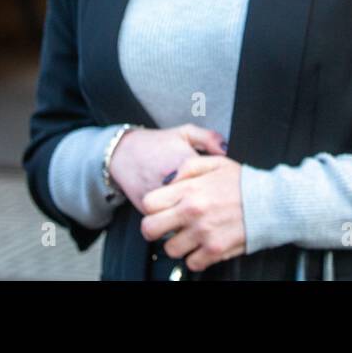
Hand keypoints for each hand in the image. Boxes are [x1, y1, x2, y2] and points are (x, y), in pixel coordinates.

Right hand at [108, 123, 224, 213]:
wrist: (124, 153)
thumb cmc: (158, 143)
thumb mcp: (185, 132)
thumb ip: (209, 138)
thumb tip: (227, 149)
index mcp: (185, 162)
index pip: (212, 181)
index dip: (218, 184)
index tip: (218, 184)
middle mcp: (171, 181)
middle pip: (200, 201)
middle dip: (207, 202)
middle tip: (210, 199)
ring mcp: (159, 197)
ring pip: (184, 215)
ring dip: (192, 213)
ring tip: (196, 206)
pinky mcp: (148, 209)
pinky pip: (167, 219)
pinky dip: (175, 217)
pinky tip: (178, 208)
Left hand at [140, 154, 245, 272]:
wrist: (272, 202)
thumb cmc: (244, 183)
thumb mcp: (215, 163)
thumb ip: (187, 168)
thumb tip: (167, 182)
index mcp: (190, 189)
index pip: (148, 203)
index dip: (152, 207)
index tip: (161, 208)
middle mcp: (193, 212)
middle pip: (150, 229)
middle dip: (154, 228)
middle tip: (166, 226)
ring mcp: (203, 233)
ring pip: (169, 249)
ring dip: (177, 244)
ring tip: (188, 236)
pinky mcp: (215, 250)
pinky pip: (191, 263)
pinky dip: (195, 258)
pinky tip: (202, 246)